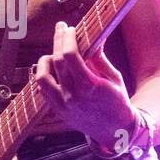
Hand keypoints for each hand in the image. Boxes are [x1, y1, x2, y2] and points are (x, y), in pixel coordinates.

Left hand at [33, 21, 136, 146]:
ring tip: (52, 54)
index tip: (69, 29)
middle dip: (57, 40)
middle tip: (60, 28)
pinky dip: (45, 77)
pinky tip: (51, 70)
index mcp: (89, 86)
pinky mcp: (58, 111)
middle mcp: (73, 96)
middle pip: (56, 62)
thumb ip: (99, 58)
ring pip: (42, 77)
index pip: (69, 56)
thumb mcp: (113, 77)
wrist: (115, 131)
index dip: (67, 39)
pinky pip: (43, 91)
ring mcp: (63, 105)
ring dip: (45, 62)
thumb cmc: (118, 102)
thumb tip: (95, 37)